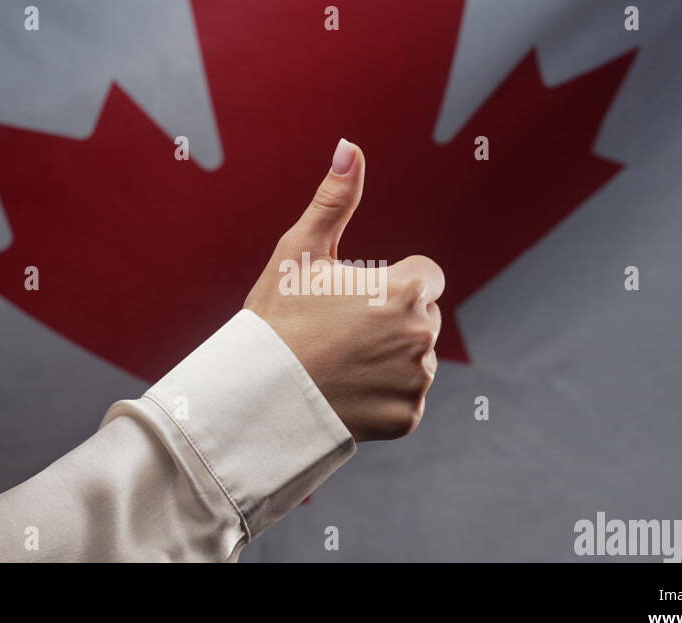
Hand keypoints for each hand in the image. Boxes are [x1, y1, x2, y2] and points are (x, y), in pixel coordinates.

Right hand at [244, 139, 444, 441]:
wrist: (255, 395)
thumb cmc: (276, 317)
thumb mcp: (299, 252)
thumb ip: (335, 200)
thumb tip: (351, 147)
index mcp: (405, 290)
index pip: (426, 276)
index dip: (392, 282)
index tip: (357, 297)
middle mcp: (422, 336)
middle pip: (423, 318)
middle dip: (393, 320)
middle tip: (342, 332)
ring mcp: (416, 381)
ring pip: (416, 360)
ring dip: (390, 359)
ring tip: (342, 363)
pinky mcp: (408, 418)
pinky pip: (407, 399)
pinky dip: (384, 397)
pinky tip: (348, 392)